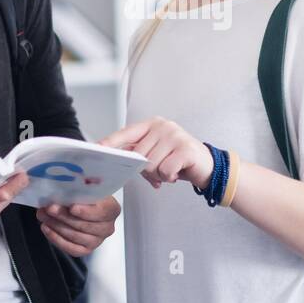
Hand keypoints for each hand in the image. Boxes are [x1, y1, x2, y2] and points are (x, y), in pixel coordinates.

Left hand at [35, 196, 119, 256]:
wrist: (83, 206)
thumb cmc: (84, 194)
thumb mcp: (84, 187)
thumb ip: (78, 188)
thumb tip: (61, 189)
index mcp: (112, 209)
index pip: (102, 212)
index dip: (86, 211)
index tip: (72, 207)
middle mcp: (108, 227)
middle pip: (85, 225)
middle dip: (65, 216)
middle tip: (49, 208)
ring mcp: (98, 240)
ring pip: (76, 236)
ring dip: (57, 225)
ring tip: (43, 215)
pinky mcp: (86, 249)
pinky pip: (71, 248)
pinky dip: (56, 238)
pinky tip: (46, 227)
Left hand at [99, 118, 214, 189]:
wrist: (207, 166)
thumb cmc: (178, 160)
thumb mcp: (156, 153)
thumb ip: (138, 155)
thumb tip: (118, 163)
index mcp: (152, 125)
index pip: (126, 133)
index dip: (111, 142)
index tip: (97, 149)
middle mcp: (162, 126)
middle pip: (139, 155)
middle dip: (147, 170)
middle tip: (159, 172)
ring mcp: (175, 135)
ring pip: (151, 165)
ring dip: (159, 175)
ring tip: (170, 171)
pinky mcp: (185, 148)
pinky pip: (165, 170)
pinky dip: (169, 177)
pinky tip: (177, 173)